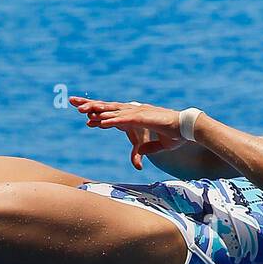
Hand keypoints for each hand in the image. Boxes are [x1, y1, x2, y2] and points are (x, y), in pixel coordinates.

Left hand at [69, 96, 184, 170]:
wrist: (188, 130)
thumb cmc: (175, 135)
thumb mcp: (157, 146)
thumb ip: (146, 151)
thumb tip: (139, 159)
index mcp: (137, 117)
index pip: (115, 116)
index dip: (100, 117)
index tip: (86, 119)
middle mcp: (136, 112)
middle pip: (109, 108)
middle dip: (91, 106)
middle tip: (74, 104)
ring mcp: (139, 113)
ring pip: (114, 112)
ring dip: (98, 112)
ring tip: (82, 111)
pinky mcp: (144, 117)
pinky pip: (124, 119)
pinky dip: (112, 120)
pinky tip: (101, 122)